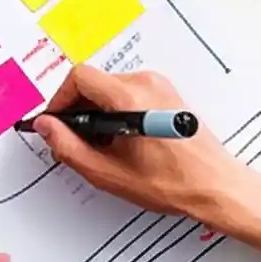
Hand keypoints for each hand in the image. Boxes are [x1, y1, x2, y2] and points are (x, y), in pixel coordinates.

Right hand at [34, 66, 260, 254]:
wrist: (213, 185)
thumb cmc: (172, 182)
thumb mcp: (108, 172)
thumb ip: (69, 147)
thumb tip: (47, 127)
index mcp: (131, 97)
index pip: (79, 77)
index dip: (60, 99)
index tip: (56, 121)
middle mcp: (147, 83)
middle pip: (94, 82)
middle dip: (78, 110)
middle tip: (76, 141)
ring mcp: (160, 86)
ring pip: (110, 88)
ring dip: (98, 112)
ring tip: (103, 146)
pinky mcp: (167, 93)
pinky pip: (129, 92)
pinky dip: (116, 111)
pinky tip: (122, 141)